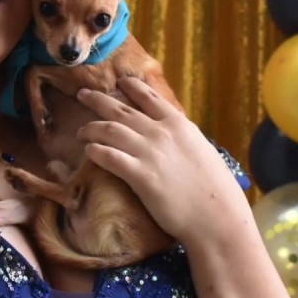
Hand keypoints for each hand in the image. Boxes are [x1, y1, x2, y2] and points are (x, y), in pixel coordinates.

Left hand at [75, 77, 254, 247]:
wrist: (217, 215)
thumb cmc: (215, 188)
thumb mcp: (202, 150)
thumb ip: (183, 138)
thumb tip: (175, 133)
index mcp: (179, 124)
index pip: (149, 96)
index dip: (130, 86)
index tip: (118, 81)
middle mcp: (162, 132)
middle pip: (121, 109)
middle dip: (98, 100)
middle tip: (82, 94)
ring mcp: (150, 153)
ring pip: (109, 130)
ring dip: (91, 128)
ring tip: (81, 132)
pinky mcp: (140, 176)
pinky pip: (109, 156)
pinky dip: (95, 151)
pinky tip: (88, 151)